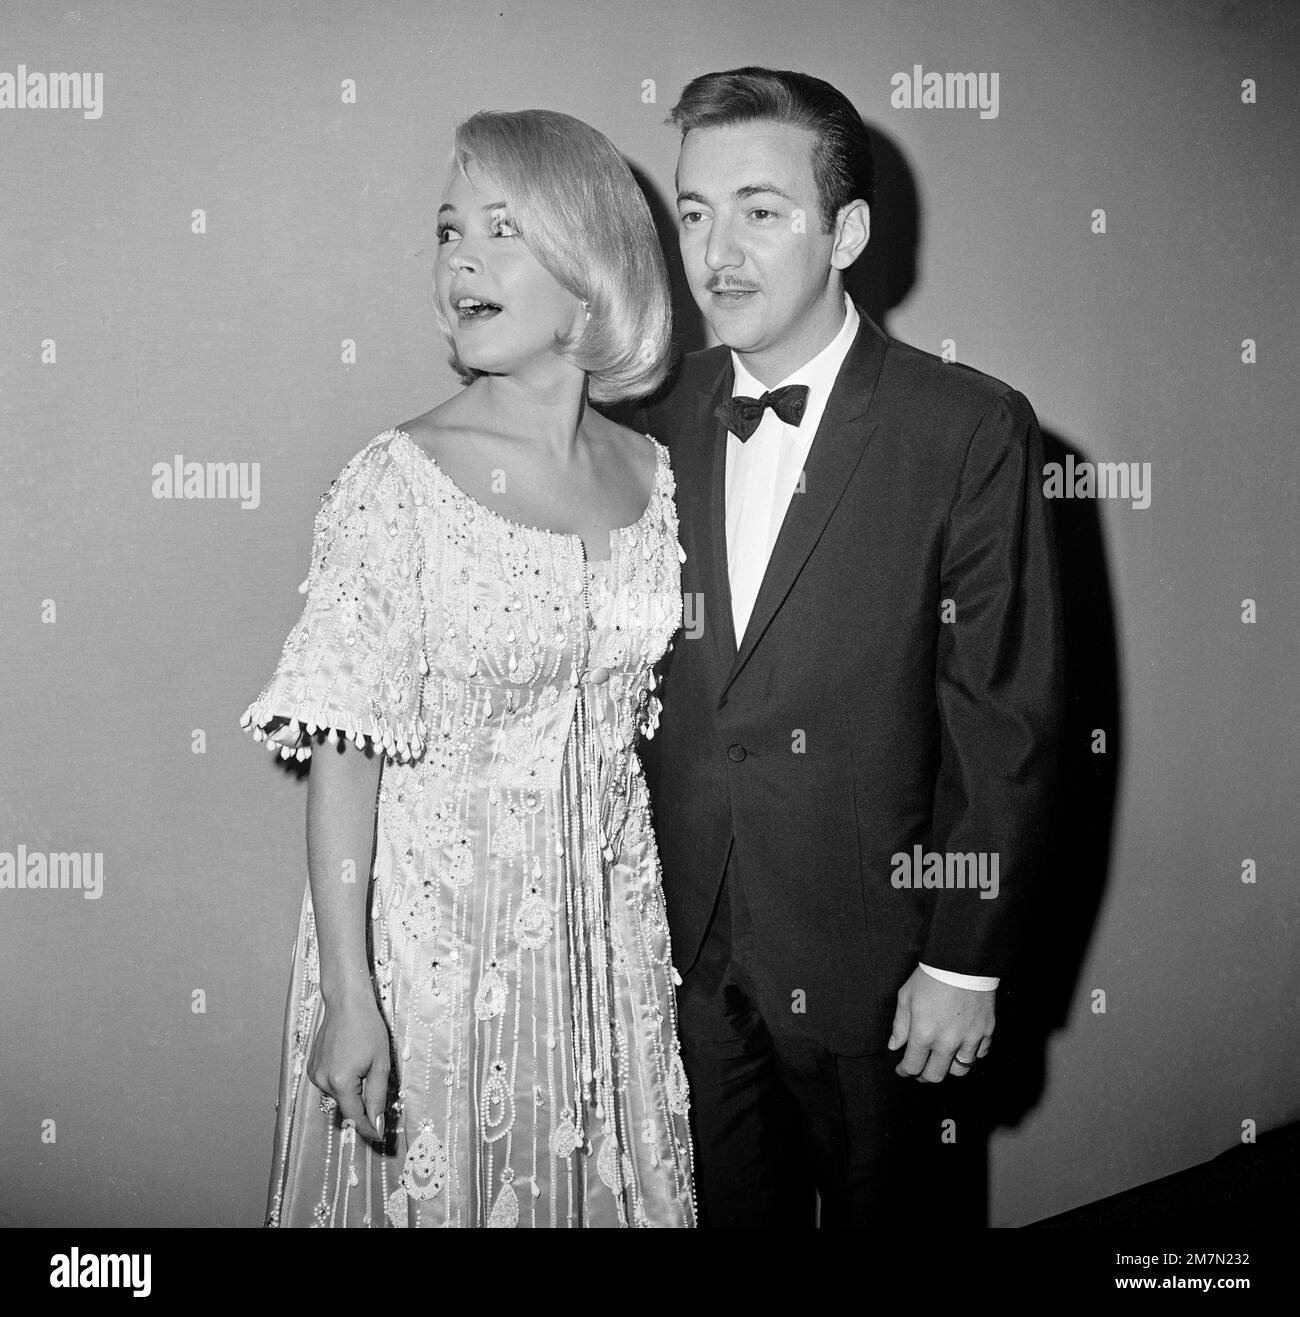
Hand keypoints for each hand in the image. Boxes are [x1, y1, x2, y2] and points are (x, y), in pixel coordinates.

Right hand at [308, 991, 390, 1141]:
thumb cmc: (367, 1028)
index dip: (368, 1128)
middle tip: (377, 1084)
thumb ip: (377, 1097)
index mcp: (340, 1082)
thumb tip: (377, 1124)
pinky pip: (330, 1083)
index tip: (380, 1136)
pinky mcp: (312, 1067)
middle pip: (347, 1106)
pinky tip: (351, 1059)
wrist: (347, 1003)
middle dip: (363, 1103)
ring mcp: (314, 1074)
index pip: (355, 1117)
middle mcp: (322, 1081)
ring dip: (352, 1090)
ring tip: (364, 1063)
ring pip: (338, 1095)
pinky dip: (343, 1080)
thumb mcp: (380, 1064)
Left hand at [888, 967, 993, 1082]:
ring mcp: (969, 1039)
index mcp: (924, 1034)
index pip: (913, 1066)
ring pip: (960, 1070)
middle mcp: (947, 1042)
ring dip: (948, 1068)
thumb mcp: (906, 997)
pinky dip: (970, 1054)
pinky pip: (979, 1054)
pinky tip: (961, 1047)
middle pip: (936, 1075)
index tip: (903, 1069)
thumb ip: (900, 1025)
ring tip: (941, 1060)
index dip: (905, 1071)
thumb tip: (894, 1046)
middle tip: (920, 1070)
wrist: (962, 962)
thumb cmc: (931, 976)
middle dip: (924, 1076)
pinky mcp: (986, 1032)